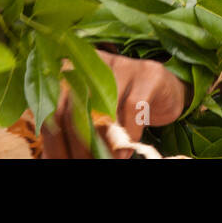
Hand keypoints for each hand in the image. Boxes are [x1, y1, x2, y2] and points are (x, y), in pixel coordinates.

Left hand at [41, 52, 188, 158]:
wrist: (165, 91)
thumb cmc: (123, 105)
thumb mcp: (97, 112)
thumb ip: (78, 124)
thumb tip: (57, 150)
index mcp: (76, 69)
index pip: (56, 104)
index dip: (57, 136)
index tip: (64, 156)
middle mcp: (95, 62)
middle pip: (77, 105)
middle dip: (80, 142)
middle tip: (86, 160)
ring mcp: (124, 64)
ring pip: (104, 107)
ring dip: (104, 141)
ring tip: (106, 159)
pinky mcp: (149, 74)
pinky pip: (133, 108)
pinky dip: (128, 134)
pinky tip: (126, 151)